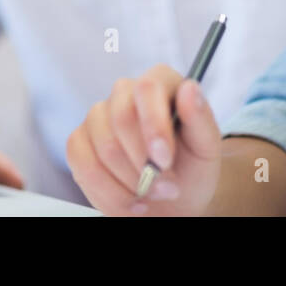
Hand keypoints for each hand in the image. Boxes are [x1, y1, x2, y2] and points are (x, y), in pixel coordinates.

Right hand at [66, 65, 220, 215]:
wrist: (173, 202)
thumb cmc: (192, 169)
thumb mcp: (206, 149)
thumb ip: (200, 119)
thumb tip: (189, 89)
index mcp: (160, 83)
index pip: (146, 89)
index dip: (153, 125)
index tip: (164, 160)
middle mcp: (124, 93)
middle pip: (121, 118)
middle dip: (143, 162)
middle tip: (166, 187)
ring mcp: (98, 116)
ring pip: (104, 147)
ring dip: (131, 182)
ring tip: (153, 193)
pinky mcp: (79, 142)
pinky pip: (83, 165)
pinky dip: (110, 193)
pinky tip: (132, 200)